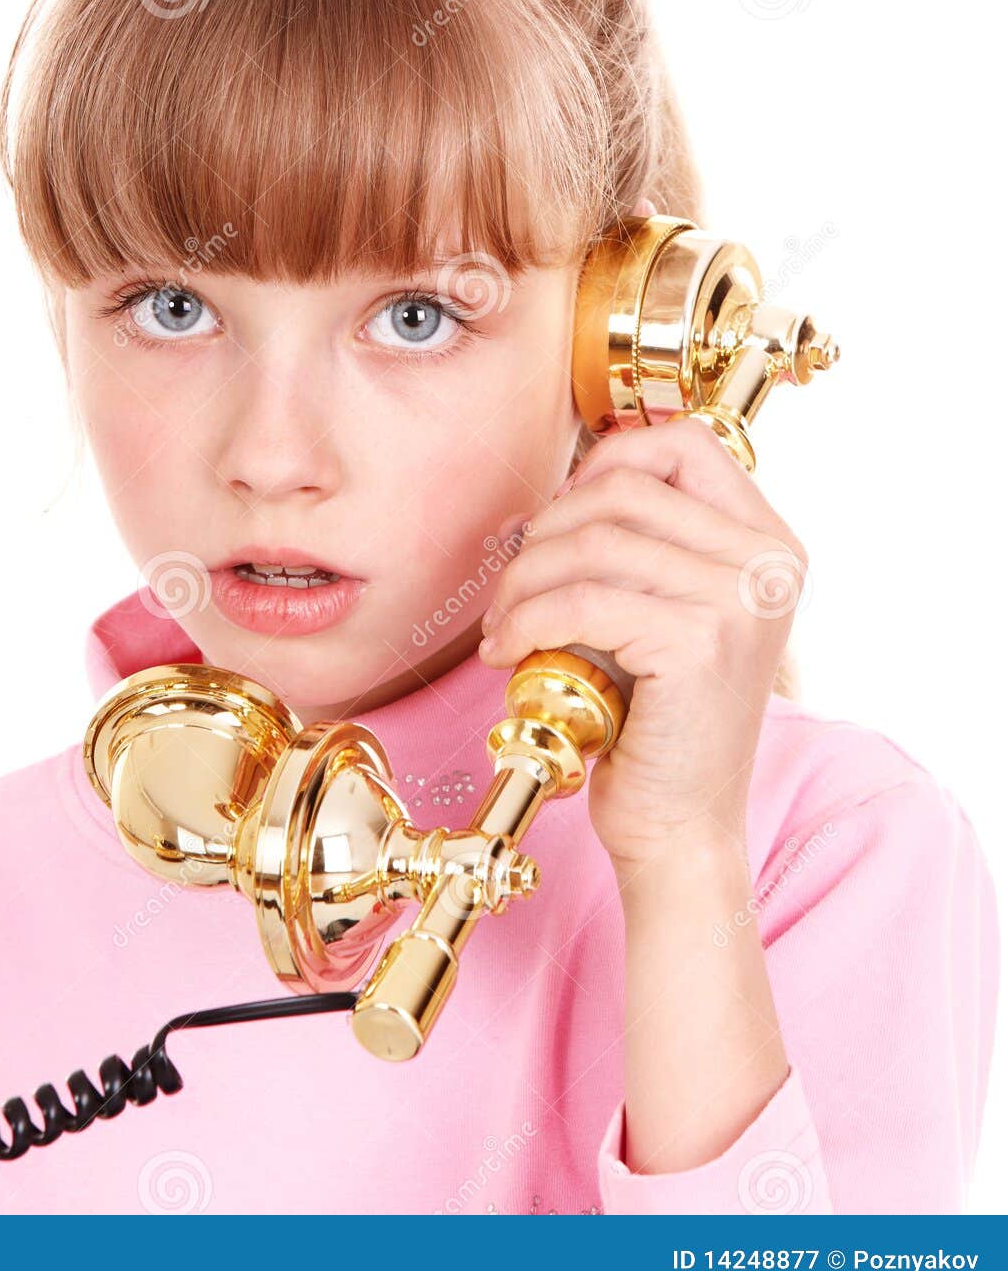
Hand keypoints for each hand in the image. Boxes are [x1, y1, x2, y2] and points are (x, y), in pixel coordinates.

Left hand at [478, 418, 808, 873]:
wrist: (680, 827)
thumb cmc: (654, 720)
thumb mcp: (660, 609)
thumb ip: (638, 542)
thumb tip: (552, 487)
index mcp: (768, 543)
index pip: (684, 443)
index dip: (605, 463)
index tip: (557, 520)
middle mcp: (768, 561)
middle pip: (624, 486)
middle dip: (544, 531)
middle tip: (509, 586)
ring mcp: (741, 598)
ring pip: (593, 541)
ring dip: (523, 580)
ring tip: (502, 624)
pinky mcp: (700, 643)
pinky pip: (581, 601)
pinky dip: (525, 620)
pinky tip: (506, 651)